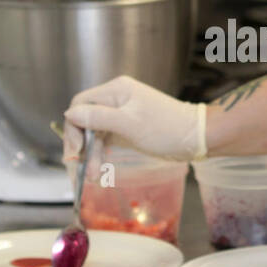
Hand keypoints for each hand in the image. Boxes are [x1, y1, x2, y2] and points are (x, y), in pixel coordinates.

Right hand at [62, 75, 205, 161]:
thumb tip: (70, 114)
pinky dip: (101, 153)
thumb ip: (98, 118)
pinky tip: (99, 168)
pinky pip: (105, 139)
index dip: (73, 127)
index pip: (81, 104)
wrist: (196, 137)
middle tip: (80, 167)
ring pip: (94, 132)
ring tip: (93, 175)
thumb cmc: (167, 128)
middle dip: (81, 144)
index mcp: (116, 90)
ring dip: (91, 153)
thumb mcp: (129, 124)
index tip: (75, 151)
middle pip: (85, 119)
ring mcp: (121, 113)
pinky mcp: (127, 128)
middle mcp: (116, 98)